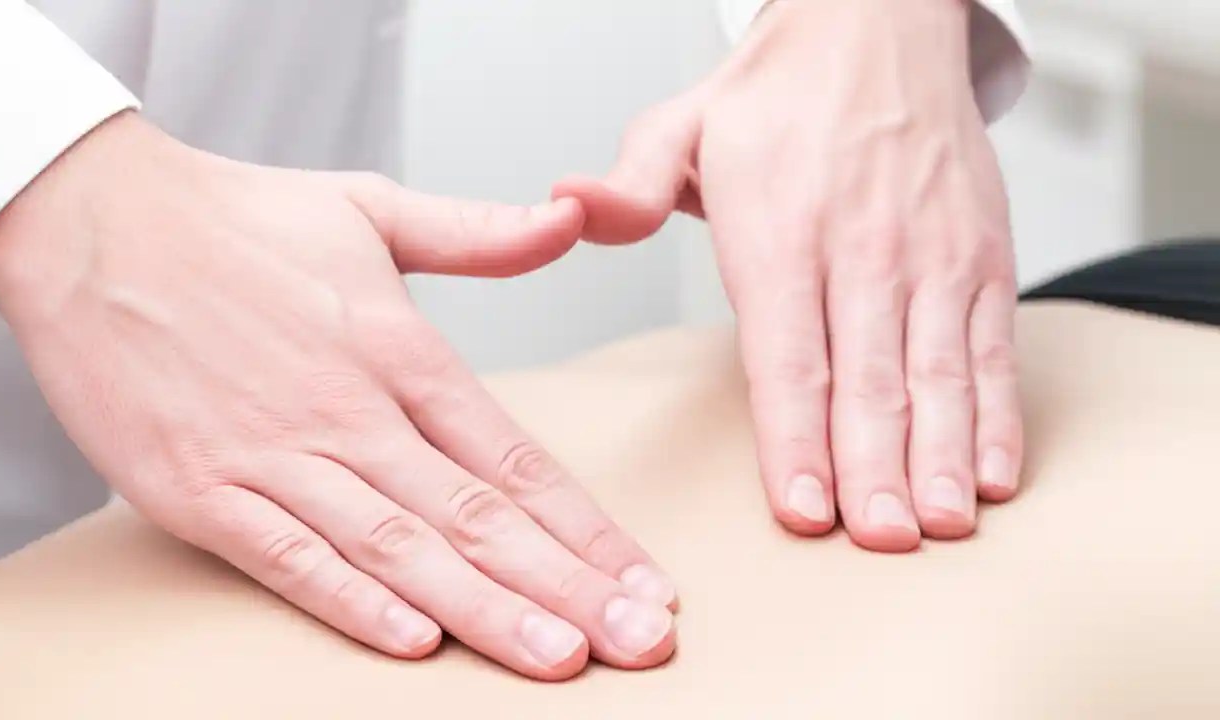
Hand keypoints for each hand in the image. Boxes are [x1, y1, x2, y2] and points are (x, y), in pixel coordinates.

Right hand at [0, 113, 676, 679]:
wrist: (90, 220)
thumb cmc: (234, 219)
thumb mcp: (370, 206)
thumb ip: (478, 232)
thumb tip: (568, 218)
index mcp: (400, 349)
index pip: (514, 457)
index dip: (587, 526)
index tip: (646, 579)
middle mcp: (351, 410)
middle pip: (477, 517)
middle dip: (569, 587)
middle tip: (641, 641)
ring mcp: (275, 455)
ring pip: (400, 548)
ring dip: (486, 610)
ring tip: (562, 658)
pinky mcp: (201, 490)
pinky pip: (289, 557)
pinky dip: (351, 602)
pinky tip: (416, 642)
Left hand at [554, 0, 1021, 551]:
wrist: (880, 24)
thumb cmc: (779, 95)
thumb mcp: (680, 124)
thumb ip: (628, 185)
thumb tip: (565, 209)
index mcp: (781, 229)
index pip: (790, 353)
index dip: (797, 435)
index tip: (802, 507)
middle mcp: (863, 247)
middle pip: (870, 376)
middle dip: (875, 469)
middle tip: (879, 541)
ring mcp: (932, 254)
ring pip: (939, 371)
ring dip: (942, 455)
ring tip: (941, 524)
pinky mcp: (983, 255)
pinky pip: (994, 345)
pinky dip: (997, 413)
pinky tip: (993, 473)